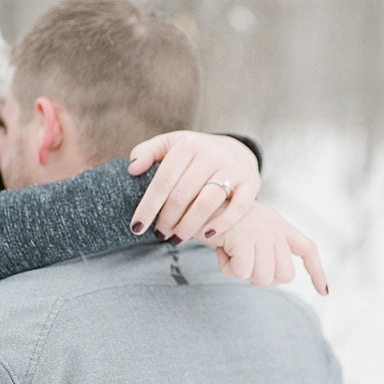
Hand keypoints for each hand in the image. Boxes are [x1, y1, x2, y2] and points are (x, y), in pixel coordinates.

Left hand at [127, 131, 259, 242]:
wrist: (233, 149)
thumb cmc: (192, 153)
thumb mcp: (169, 145)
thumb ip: (147, 152)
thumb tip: (133, 169)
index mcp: (187, 145)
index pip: (163, 181)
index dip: (147, 207)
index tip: (136, 226)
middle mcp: (211, 154)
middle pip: (182, 195)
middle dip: (167, 220)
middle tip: (159, 233)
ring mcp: (232, 168)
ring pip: (206, 204)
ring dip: (188, 226)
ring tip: (176, 238)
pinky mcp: (250, 182)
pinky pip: (237, 207)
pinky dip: (221, 223)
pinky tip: (206, 235)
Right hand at [203, 202, 328, 295]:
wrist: (195, 198)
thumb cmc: (215, 219)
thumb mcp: (246, 231)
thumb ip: (262, 249)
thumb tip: (270, 276)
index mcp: (278, 223)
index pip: (306, 248)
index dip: (317, 271)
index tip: (324, 291)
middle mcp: (274, 226)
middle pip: (284, 275)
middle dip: (262, 278)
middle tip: (241, 263)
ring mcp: (261, 231)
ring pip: (263, 278)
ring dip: (241, 273)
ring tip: (229, 252)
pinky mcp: (244, 237)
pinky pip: (242, 272)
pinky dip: (227, 268)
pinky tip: (220, 250)